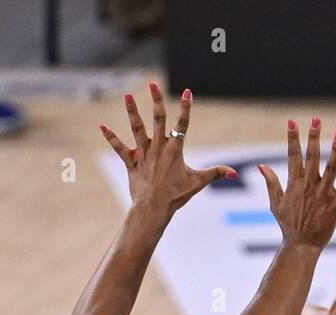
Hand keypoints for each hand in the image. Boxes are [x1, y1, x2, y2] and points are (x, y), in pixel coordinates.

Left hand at [101, 85, 236, 215]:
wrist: (153, 208)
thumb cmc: (176, 196)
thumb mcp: (198, 183)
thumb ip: (216, 173)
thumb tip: (234, 173)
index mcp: (175, 151)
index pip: (182, 125)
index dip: (185, 108)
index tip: (187, 92)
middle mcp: (158, 148)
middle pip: (158, 120)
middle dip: (156, 100)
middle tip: (153, 84)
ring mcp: (144, 154)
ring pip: (137, 129)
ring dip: (132, 111)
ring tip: (127, 95)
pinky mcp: (132, 162)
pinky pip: (120, 148)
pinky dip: (111, 137)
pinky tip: (102, 126)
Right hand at [258, 118, 335, 247]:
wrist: (300, 245)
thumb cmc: (288, 225)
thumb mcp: (275, 203)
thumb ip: (271, 182)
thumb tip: (262, 166)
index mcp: (295, 183)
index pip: (293, 156)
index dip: (292, 138)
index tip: (292, 122)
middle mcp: (309, 185)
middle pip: (312, 156)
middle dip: (313, 136)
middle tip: (316, 119)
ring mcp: (323, 194)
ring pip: (331, 167)